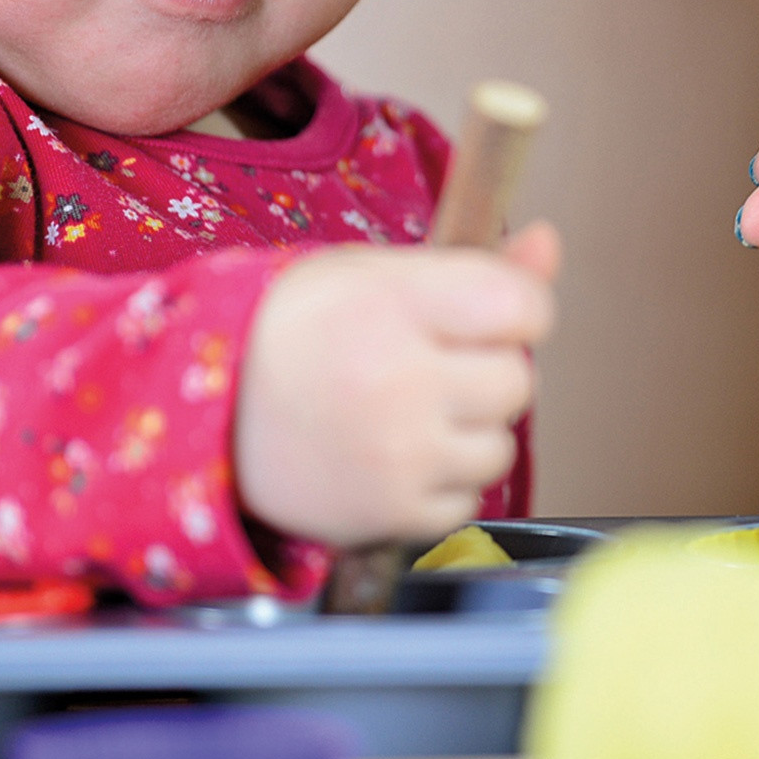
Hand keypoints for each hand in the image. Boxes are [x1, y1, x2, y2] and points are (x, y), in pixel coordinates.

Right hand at [234, 223, 558, 546]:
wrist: (211, 413)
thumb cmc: (296, 331)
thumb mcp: (373, 274)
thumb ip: (471, 267)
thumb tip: (547, 243)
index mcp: (393, 303)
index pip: (521, 307)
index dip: (516, 310)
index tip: (486, 315)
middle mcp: (399, 381)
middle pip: (516, 381)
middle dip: (485, 371)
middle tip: (429, 364)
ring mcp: (398, 455)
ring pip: (500, 446)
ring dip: (468, 431)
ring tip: (407, 412)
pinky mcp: (391, 514)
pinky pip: (467, 500)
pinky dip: (441, 481)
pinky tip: (394, 453)